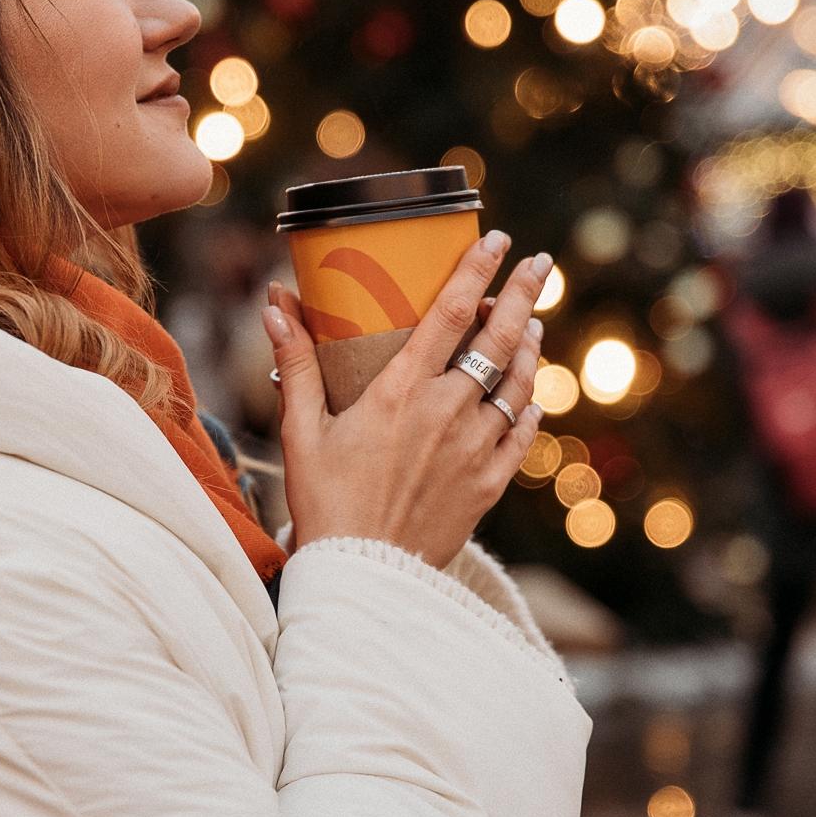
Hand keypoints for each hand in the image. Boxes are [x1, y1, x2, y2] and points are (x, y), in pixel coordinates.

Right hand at [260, 232, 551, 570]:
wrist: (362, 576)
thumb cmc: (324, 502)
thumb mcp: (302, 430)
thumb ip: (297, 363)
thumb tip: (277, 304)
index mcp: (401, 392)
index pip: (449, 313)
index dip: (476, 271)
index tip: (496, 240)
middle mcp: (447, 413)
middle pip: (498, 339)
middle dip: (522, 293)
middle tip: (538, 264)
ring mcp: (475, 449)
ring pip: (519, 383)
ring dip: (529, 347)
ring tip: (533, 323)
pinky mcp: (490, 484)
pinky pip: (523, 434)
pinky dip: (531, 405)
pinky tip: (531, 393)